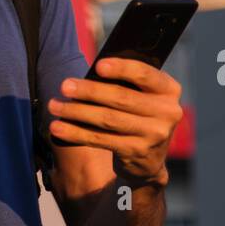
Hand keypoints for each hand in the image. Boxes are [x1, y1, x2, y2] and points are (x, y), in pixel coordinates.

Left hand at [47, 59, 182, 188]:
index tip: (98, 66)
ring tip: (55, 105)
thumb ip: (126, 83)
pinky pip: (101, 139)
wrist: (149, 159)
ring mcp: (154, 135)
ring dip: (77, 112)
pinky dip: (76, 133)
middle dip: (89, 91)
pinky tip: (58, 128)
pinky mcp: (137, 152)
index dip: (122, 68)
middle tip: (65, 86)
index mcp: (169, 90)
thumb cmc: (138, 113)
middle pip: (122, 97)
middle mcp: (167, 112)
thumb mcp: (143, 96)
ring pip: (108, 119)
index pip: (145, 74)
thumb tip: (90, 74)